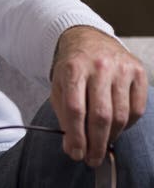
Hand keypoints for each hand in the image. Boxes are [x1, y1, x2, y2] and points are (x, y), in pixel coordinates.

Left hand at [50, 26, 148, 167]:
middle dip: (96, 143)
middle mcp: (98, 67)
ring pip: (121, 115)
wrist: (88, 39)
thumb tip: (72, 147)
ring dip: (112, 137)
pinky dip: (128, 125)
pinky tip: (116, 128)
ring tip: (102, 145)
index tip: (76, 153)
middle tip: (92, 159)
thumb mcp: (59, 86)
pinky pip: (137, 108)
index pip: (75, 109)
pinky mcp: (138, 71)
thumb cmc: (72, 68)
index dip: (76, 136)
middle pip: (101, 115)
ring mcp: (121, 68)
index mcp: (73, 69)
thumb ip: (64, 115)